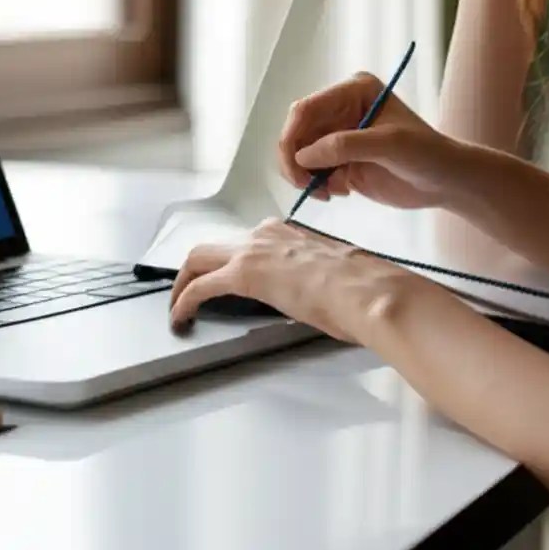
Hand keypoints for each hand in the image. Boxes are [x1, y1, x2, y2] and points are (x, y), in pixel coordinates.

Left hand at [168, 219, 433, 343]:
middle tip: (185, 291)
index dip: (231, 264)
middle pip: (212, 247)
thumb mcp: (336, 276)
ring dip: (182, 284)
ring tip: (177, 308)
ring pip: (199, 259)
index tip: (227, 279)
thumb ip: (317, 280)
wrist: (371, 290)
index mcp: (290, 232)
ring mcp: (253, 251)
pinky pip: (200, 287)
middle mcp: (267, 234)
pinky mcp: (243, 274)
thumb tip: (319, 298)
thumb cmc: (366, 288)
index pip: (248, 244)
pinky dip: (184, 301)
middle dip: (193, 270)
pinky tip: (181, 317)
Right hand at [277, 73, 464, 209]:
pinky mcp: (338, 160)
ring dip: (305, 177)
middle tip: (307, 187)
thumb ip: (345, 146)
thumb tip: (302, 157)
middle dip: (296, 162)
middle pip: (296, 132)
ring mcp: (337, 135)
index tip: (299, 168)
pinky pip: (310, 171)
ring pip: (299, 154)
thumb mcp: (389, 145)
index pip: (306, 109)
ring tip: (328, 193)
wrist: (445, 181)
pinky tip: (342, 191)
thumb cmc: (426, 154)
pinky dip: (317, 185)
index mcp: (352, 91)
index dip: (294, 138)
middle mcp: (340, 109)